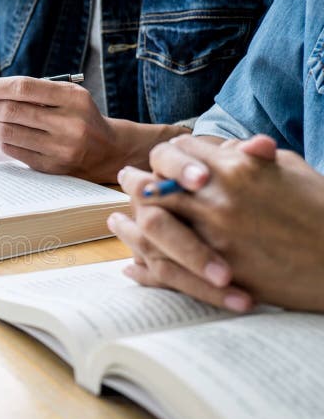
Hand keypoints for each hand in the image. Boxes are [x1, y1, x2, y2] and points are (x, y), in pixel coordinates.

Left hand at [0, 76, 188, 181]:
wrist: (109, 150)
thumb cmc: (81, 116)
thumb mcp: (68, 95)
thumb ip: (35, 91)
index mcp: (72, 98)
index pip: (23, 88)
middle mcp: (68, 123)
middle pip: (12, 111)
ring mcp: (60, 148)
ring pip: (9, 133)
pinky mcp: (52, 167)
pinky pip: (14, 152)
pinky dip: (1, 141)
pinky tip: (0, 134)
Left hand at [116, 134, 323, 311]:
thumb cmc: (321, 210)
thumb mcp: (291, 169)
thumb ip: (254, 156)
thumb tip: (229, 147)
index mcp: (235, 169)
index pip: (179, 153)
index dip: (166, 156)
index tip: (160, 160)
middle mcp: (217, 200)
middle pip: (155, 185)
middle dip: (135, 181)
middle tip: (125, 179)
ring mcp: (212, 237)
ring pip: (150, 225)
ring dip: (128, 221)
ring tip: (115, 218)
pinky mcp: (215, 272)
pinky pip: (165, 269)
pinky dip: (142, 268)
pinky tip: (130, 265)